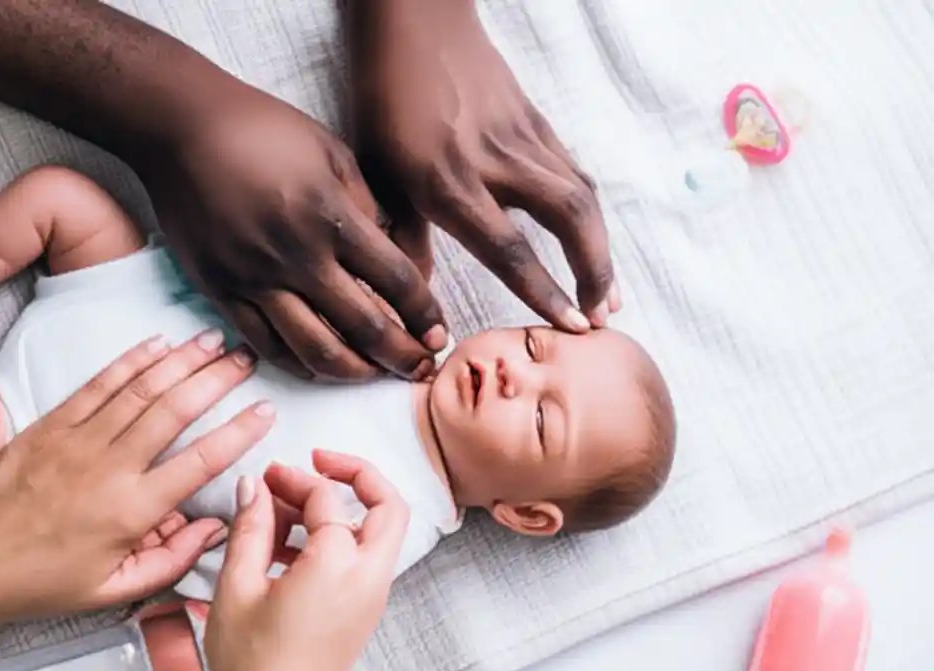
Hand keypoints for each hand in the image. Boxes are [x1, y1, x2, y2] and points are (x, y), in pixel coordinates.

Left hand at [0, 333, 274, 625]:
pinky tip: (158, 344)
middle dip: (216, 379)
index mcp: (130, 512)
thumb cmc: (44, 584)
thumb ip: (172, 560)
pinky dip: (130, 361)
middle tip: (246, 360)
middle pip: (174, 410)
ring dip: (181, 360)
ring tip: (213, 341)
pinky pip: (97, 385)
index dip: (238, 432)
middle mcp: (108, 469)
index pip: (200, 462)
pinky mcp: (49, 426)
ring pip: (140, 389)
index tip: (264, 410)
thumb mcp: (116, 590)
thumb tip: (215, 526)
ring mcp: (76, 442)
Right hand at [142, 84, 446, 381]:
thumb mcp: (332, 153)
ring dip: (354, 372)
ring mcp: (256, 279)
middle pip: (364, 326)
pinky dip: (298, 364)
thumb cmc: (262, 130)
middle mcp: (297, 256)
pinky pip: (266, 344)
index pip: (396, 281)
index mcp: (332, 217)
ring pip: (315, 349)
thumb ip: (367, 206)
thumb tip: (395, 255)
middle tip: (421, 370)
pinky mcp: (221, 290)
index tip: (439, 335)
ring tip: (373, 376)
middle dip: (402, 356)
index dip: (425, 316)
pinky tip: (319, 369)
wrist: (180, 129)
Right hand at [206, 451, 409, 670]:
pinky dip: (338, 538)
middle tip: (318, 461)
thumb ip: (249, 528)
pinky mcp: (362, 612)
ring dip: (342, 509)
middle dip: (356, 473)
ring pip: (378, 531)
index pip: (326, 497)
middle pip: (387, 505)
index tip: (267, 476)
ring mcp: (370, 597)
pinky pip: (363, 558)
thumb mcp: (237, 588)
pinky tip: (289, 548)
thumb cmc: (255, 669)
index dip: (294, 477)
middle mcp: (366, 579)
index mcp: (338, 566)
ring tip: (287, 512)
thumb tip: (254, 487)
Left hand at [352, 0, 618, 330]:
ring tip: (608, 290)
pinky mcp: (535, 121)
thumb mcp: (378, 174)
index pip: (509, 248)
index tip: (571, 325)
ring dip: (601, 246)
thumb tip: (415, 301)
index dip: (544, 290)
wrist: (415, 23)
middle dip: (594, 271)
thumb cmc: (385, 100)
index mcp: (448, 181)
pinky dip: (587, 212)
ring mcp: (522, 138)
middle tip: (603, 314)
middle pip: (568, 218)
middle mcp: (494, 162)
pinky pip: (572, 172)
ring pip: (580, 195)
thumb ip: (404, 237)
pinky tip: (590, 239)